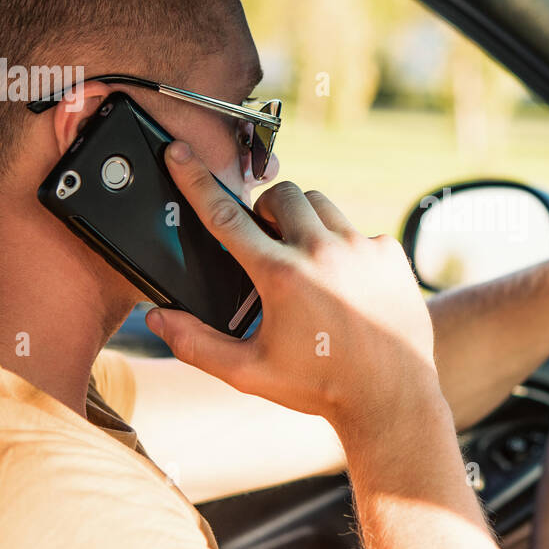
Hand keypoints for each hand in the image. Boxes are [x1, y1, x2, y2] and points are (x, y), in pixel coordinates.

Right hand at [144, 141, 445, 440]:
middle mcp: (322, 252)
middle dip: (265, 210)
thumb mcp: (249, 372)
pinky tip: (345, 281)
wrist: (390, 396)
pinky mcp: (390, 252)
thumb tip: (158, 318)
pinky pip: (358, 229)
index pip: (225, 216)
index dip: (196, 180)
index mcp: (280, 276)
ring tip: (303, 257)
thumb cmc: (318, 386)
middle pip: (279, 195)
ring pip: (320, 203)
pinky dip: (345, 245)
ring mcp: (361, 248)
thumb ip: (197, 344)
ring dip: (303, 220)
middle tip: (265, 241)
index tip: (179, 152)